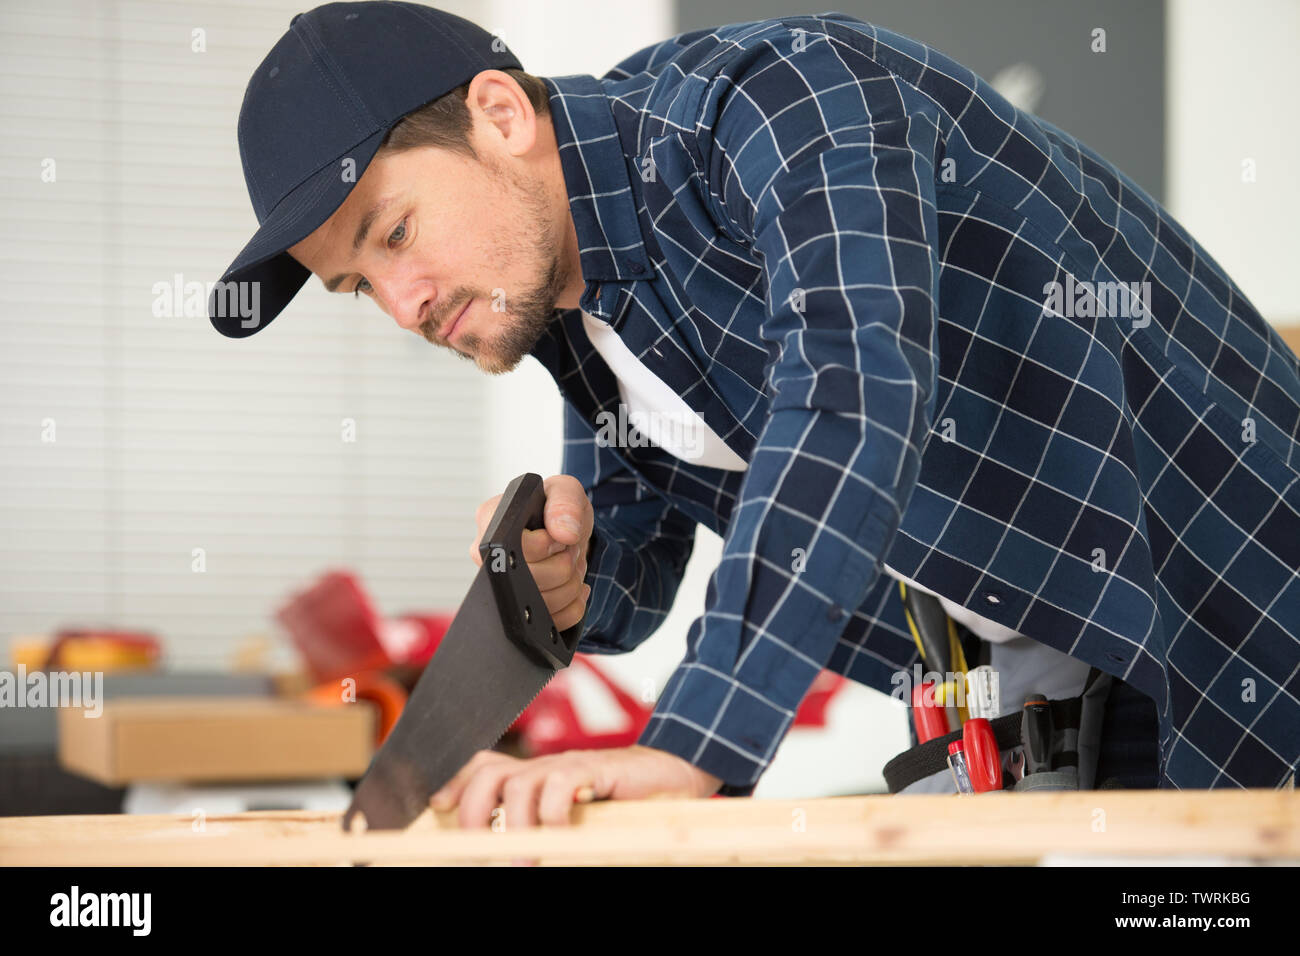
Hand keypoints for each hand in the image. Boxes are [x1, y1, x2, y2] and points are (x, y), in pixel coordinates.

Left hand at [430, 745, 724, 827]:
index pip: (482, 768)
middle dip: (472, 810)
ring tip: (521, 859)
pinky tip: (557, 833)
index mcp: (534, 777)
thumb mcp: (572, 816)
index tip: (435, 805)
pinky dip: (551, 812)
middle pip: (488, 773)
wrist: (670, 775)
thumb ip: (542, 826)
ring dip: (512, 823)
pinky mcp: (594, 768)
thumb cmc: (620, 803)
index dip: (454, 782)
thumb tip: (513, 854)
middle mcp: (544, 767)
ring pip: (518, 781)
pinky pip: (559, 782)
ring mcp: (567, 766)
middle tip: (477, 848)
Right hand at [471, 474, 593, 631]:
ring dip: (570, 584)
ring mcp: (500, 588)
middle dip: (564, 564)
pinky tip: (569, 584)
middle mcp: (487, 556)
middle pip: (531, 580)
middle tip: (565, 548)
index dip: (547, 545)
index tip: (557, 535)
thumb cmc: (558, 511)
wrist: (566, 535)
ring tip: (566, 563)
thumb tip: (563, 532)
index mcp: (491, 521)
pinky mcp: (518, 611)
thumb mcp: (567, 492)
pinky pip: (553, 622)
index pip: (514, 547)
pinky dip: (572, 605)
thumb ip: (565, 502)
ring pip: (543, 606)